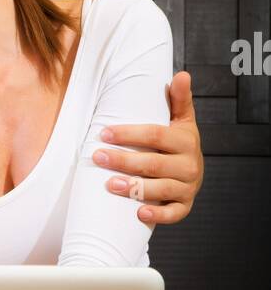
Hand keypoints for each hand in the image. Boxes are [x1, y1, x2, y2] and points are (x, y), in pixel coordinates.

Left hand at [92, 72, 203, 225]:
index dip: (129, 134)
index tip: (104, 133)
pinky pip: (173, 214)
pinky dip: (157, 215)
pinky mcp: (184, 206)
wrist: (192, 172)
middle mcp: (190, 164)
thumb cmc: (177, 142)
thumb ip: (179, 99)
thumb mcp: (181, 120)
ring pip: (160, 189)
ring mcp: (187, 187)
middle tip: (97, 157)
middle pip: (153, 163)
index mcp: (186, 140)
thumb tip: (182, 74)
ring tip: (110, 184)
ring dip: (135, 188)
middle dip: (124, 161)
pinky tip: (138, 213)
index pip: (156, 135)